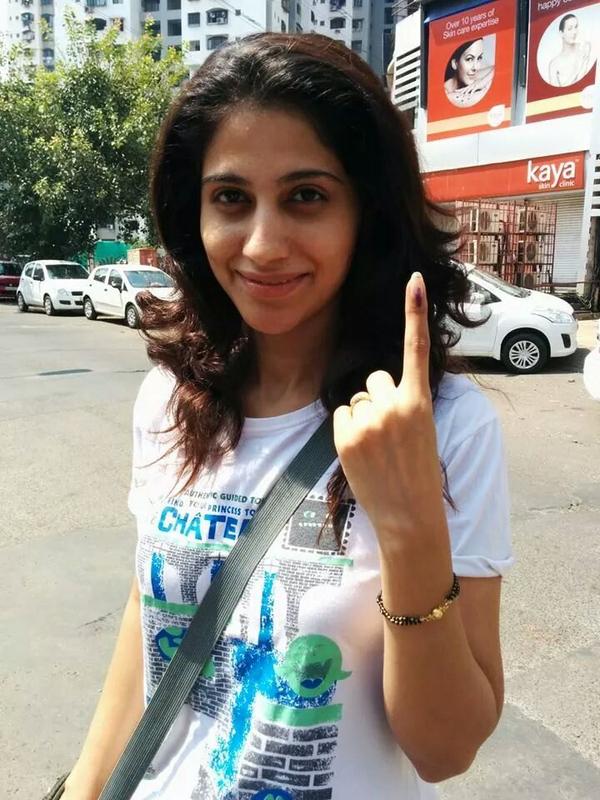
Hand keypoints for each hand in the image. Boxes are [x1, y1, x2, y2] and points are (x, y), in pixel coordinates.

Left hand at [333, 272, 446, 549]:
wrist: (409, 515)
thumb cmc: (418, 473)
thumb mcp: (423, 430)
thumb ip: (405, 403)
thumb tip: (374, 388)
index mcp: (420, 401)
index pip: (416, 349)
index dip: (415, 312)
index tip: (414, 279)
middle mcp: (395, 405)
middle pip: (375, 379)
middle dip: (379, 398)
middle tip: (391, 432)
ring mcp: (369, 421)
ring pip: (357, 398)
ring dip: (363, 415)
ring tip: (377, 447)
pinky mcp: (346, 436)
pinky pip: (341, 414)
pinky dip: (348, 429)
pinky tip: (361, 452)